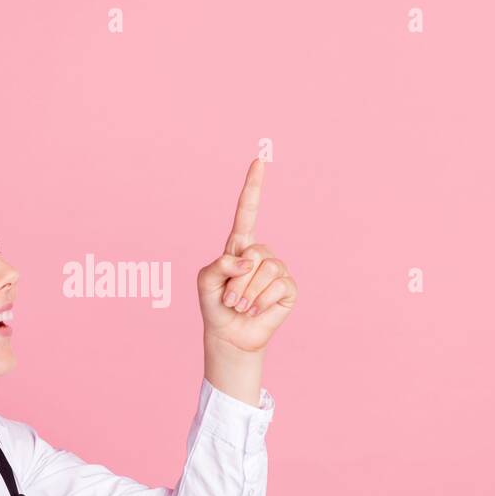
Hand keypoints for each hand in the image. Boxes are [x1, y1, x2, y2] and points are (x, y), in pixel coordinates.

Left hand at [196, 158, 297, 353]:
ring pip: (266, 270)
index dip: (253, 187)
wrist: (230, 335)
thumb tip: (249, 260)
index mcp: (239, 246)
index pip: (248, 211)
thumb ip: (219, 265)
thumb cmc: (215, 305)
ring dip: (248, 294)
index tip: (259, 160)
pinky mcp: (289, 288)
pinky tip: (256, 310)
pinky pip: (278, 286)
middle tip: (230, 299)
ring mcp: (277, 270)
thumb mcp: (205, 282)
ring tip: (241, 305)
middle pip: (253, 254)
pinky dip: (261, 302)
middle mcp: (261, 253)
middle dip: (236, 282)